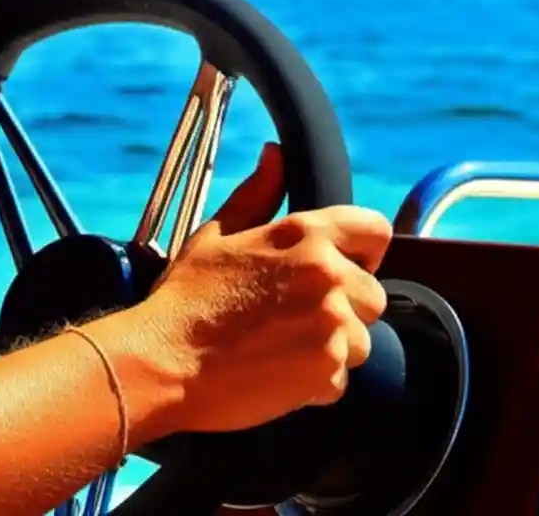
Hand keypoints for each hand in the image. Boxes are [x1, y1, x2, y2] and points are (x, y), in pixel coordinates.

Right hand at [133, 143, 390, 433]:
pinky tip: (275, 372)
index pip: (376, 231)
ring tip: (280, 348)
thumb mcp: (217, 234)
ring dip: (330, 350)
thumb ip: (258, 194)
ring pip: (360, 342)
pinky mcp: (327, 371)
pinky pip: (340, 381)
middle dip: (345, 310)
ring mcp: (332, 325)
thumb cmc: (185, 298)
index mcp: (308, 235)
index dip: (362, 253)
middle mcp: (329, 276)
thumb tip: (276, 155)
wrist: (162, 360)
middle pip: (373, 296)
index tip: (340, 270)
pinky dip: (314, 384)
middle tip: (294, 319)